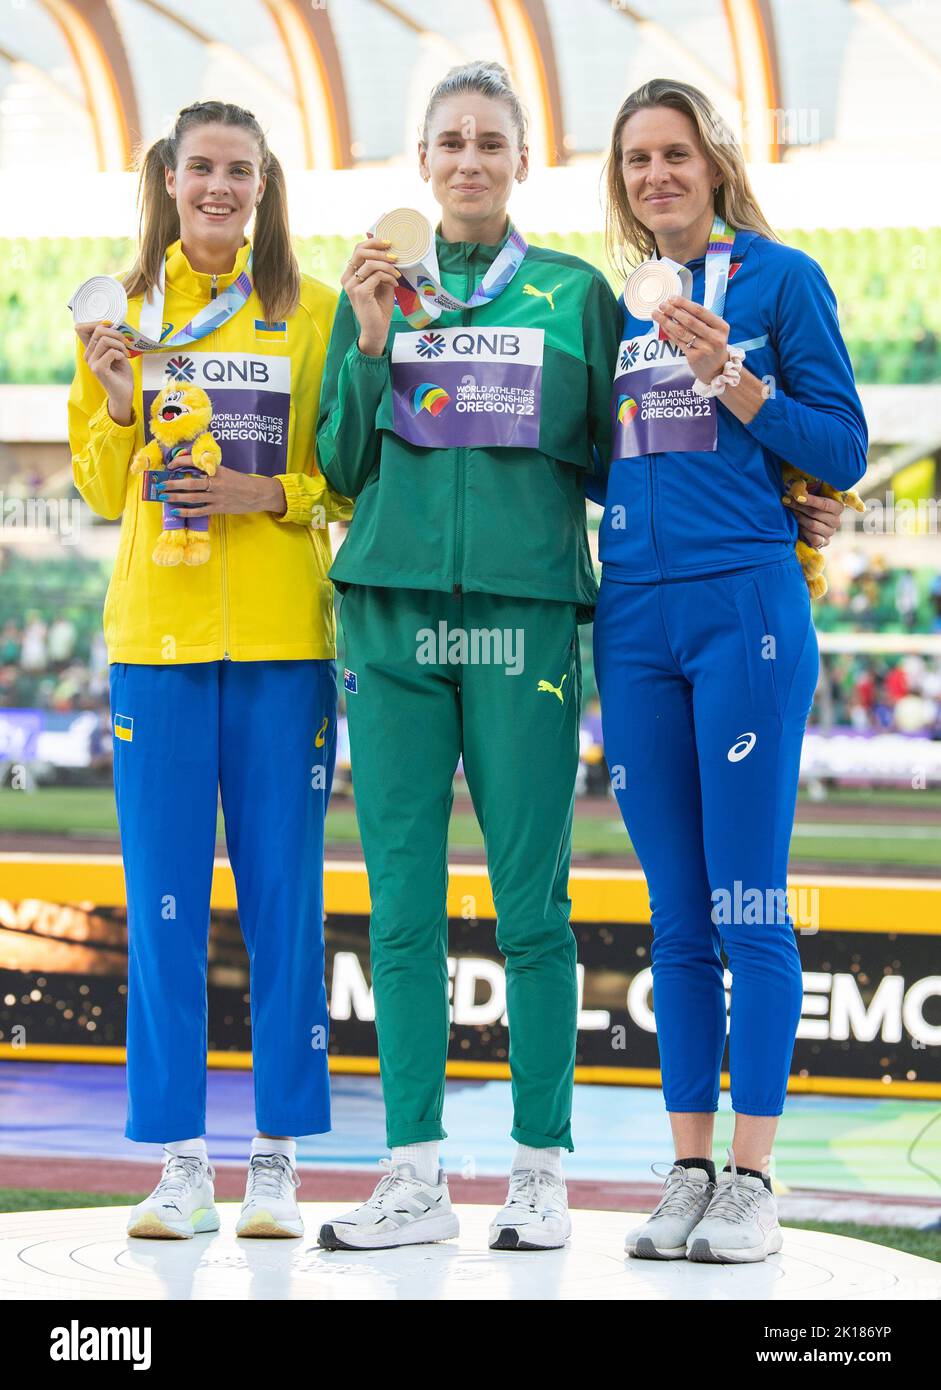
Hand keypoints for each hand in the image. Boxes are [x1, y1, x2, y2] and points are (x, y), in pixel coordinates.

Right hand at [76, 321, 133, 422]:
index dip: (96, 323)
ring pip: (104, 340)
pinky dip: (120, 353)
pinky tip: (123, 360)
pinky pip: (110, 352)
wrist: (124, 393)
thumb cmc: (121, 373)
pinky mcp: (98, 369)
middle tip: (125, 343)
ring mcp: (91, 362)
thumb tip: (111, 324)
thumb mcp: (116, 352)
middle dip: (116, 333)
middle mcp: (88, 355)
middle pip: (97, 331)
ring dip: (120, 344)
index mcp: (90, 350)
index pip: (81, 328)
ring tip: (125, 353)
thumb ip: (111, 340)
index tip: (111, 327)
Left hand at [155, 462, 285, 516]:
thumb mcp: (226, 470)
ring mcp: (217, 497)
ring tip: (163, 497)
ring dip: (176, 497)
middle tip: (160, 484)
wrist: (258, 494)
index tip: (170, 465)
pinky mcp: (218, 508)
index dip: (180, 463)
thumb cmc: (241, 481)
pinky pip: (199, 511)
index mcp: (217, 470)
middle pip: (190, 483)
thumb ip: (209, 468)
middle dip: (173, 484)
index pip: (195, 463)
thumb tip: (190, 463)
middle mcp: (216, 483)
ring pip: (192, 497)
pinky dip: (186, 511)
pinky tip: (176, 511)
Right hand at [342, 237, 400, 355]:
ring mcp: (352, 286)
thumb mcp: (381, 283)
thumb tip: (390, 252)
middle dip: (380, 250)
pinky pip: (376, 276)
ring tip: (397, 274)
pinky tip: (394, 284)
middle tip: (395, 256)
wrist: (376, 330)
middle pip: (360, 251)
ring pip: (370, 263)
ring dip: (388, 266)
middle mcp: (347, 278)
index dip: (373, 242)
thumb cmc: (379, 308)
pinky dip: (388, 277)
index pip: (358, 249)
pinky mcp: (360, 292)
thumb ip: (381, 269)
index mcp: (350, 274)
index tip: (388, 243)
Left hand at [651, 296, 729, 383]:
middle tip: (662, 305)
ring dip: (667, 321)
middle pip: (690, 321)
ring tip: (657, 314)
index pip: (700, 311)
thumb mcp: (715, 331)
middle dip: (673, 311)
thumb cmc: (713, 345)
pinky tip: (663, 326)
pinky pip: (678, 342)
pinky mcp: (694, 358)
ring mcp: (705, 349)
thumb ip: (702, 319)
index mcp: (721, 327)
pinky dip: (669, 333)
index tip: (672, 298)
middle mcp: (715, 338)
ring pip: (682, 332)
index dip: (684, 303)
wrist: (717, 369)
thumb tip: (678, 305)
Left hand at [783, 481, 844, 548]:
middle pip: (816, 514)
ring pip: (812, 525)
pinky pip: (813, 538)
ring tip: (792, 513)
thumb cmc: (810, 506)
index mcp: (838, 507)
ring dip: (799, 518)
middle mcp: (837, 520)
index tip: (797, 496)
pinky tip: (798, 527)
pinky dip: (803, 532)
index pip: (825, 503)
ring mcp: (831, 532)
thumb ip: (808, 491)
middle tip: (786, 501)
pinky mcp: (824, 542)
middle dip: (799, 507)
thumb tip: (799, 484)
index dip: (810, 500)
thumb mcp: (811, 497)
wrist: (807, 524)